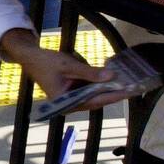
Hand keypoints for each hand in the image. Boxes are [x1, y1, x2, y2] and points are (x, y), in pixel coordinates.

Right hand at [0, 30, 133, 111]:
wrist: (31, 58)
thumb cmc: (46, 62)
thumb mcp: (69, 65)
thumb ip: (90, 73)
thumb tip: (110, 77)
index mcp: (66, 102)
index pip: (94, 100)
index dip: (112, 95)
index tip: (127, 91)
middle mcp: (69, 105)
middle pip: (96, 100)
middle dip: (113, 93)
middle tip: (131, 87)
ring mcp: (70, 100)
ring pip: (93, 96)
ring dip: (107, 89)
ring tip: (125, 83)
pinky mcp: (72, 93)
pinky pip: (88, 91)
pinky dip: (98, 85)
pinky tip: (110, 80)